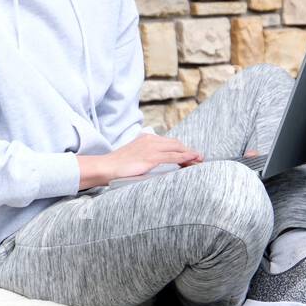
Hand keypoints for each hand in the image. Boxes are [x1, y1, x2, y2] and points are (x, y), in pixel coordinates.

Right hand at [79, 133, 201, 188]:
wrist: (105, 167)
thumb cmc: (117, 166)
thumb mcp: (134, 158)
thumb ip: (146, 158)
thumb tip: (156, 165)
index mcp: (146, 138)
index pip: (169, 142)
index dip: (182, 148)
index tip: (192, 155)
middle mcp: (150, 140)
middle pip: (176, 144)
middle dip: (189, 151)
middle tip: (199, 158)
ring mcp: (150, 148)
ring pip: (177, 150)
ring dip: (190, 155)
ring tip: (200, 160)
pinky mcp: (151, 157)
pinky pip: (172, 157)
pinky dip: (185, 158)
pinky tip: (192, 160)